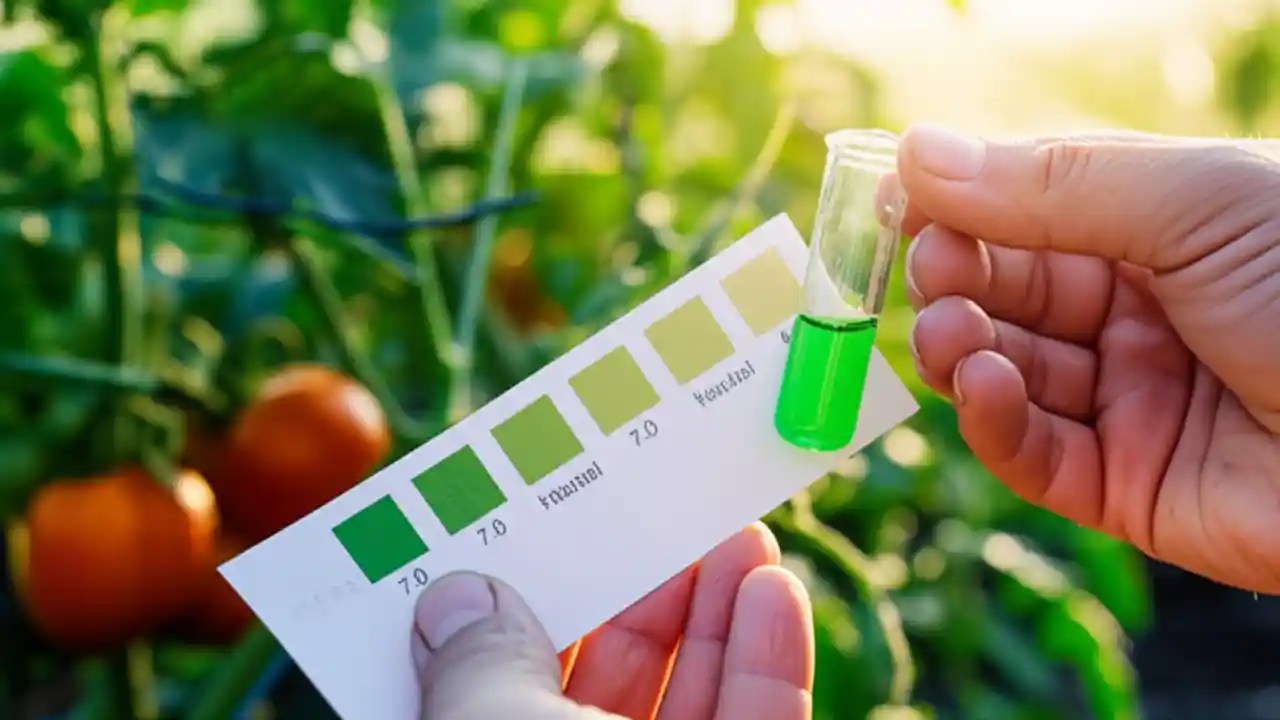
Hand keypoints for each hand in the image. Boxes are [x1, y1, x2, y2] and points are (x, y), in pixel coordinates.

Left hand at [410, 523, 813, 718]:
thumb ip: (477, 664)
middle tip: (654, 504)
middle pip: (595, 678)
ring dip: (712, 609)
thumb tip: (458, 595)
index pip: (474, 679)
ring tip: (734, 527)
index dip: (496, 604)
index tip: (516, 525)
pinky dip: (767, 664)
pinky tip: (773, 590)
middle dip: (631, 586)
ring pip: (687, 699)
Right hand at [897, 124, 1279, 593]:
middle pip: (1010, 293)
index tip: (894, 204)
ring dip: (960, 349)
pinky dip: (993, 421)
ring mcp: (1131, 401)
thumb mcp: (1192, 204)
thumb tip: (915, 153)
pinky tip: (979, 384)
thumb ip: (1049, 185)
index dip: (961, 206)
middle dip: (956, 279)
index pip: (1031, 211)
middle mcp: (1141, 313)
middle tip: (921, 271)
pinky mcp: (1126, 486)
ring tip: (943, 333)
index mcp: (1161, 230)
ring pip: (1008, 373)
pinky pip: (1036, 454)